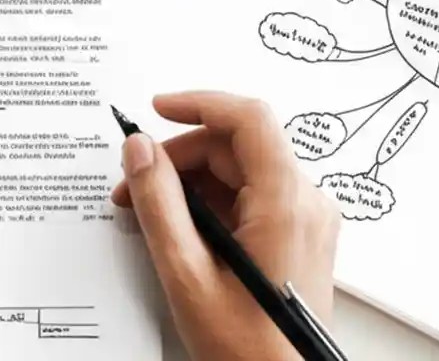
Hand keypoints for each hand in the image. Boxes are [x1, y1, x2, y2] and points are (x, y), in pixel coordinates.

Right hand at [113, 92, 339, 360]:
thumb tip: (140, 150)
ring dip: (191, 181)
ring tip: (149, 213)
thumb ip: (159, 204)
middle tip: (133, 185)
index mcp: (287, 204)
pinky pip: (251, 195)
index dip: (199, 103)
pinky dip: (210, 201)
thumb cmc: (245, 347)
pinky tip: (178, 228)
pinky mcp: (297, 234)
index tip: (157, 109)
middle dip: (180, 157)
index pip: (248, 120)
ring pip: (241, 170)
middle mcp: (305, 203)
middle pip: (237, 146)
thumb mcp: (186, 272)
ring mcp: (305, 219)